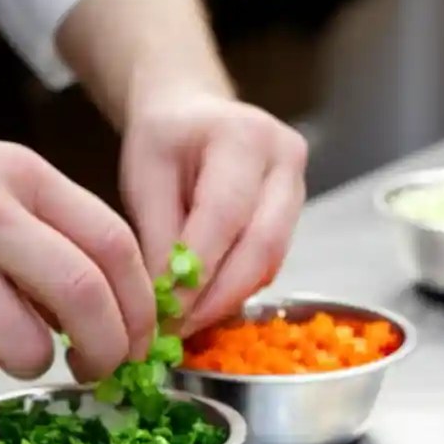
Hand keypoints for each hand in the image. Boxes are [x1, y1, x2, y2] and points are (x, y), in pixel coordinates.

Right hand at [0, 118, 155, 381]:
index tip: (142, 335)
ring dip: (36, 362)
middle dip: (107, 348)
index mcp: (24, 175)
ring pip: (26, 346)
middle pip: (84, 297)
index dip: (140, 304)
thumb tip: (112, 306)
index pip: (114, 244)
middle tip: (103, 367)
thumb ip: (56, 227)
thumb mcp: (0, 173)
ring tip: (16, 342)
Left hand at [120, 92, 307, 334]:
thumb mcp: (145, 176)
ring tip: (186, 321)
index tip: (165, 313)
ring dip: (228, 298)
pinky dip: (238, 286)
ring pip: (271, 259)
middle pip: (262, 244)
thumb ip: (156, 236)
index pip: (225, 216)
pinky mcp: (297, 210)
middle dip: (218, 297)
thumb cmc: (165, 139)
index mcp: (244, 135)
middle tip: (178, 330)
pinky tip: (206, 300)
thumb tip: (165, 300)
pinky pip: (271, 260)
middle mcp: (284, 157)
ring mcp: (298, 184)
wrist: (192, 113)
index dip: (198, 271)